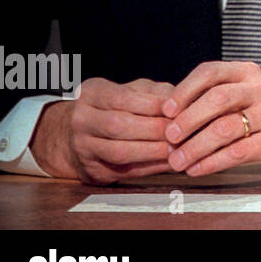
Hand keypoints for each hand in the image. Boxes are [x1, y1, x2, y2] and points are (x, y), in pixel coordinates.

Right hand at [29, 78, 176, 184]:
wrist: (77, 134)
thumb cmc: (115, 108)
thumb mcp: (131, 91)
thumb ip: (155, 92)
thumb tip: (183, 101)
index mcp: (92, 94)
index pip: (124, 98)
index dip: (153, 105)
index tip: (177, 109)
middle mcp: (82, 120)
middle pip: (120, 126)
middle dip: (155, 130)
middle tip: (182, 131)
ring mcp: (83, 147)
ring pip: (120, 151)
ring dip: (153, 152)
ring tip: (178, 148)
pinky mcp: (91, 170)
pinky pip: (124, 171)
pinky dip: (151, 167)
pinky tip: (169, 162)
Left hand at [163, 61, 260, 177]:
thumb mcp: (242, 95)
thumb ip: (212, 98)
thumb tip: (168, 115)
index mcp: (247, 73)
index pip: (210, 72)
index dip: (184, 90)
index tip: (166, 110)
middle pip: (217, 99)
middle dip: (188, 120)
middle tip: (169, 137)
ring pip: (225, 128)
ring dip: (195, 147)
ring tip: (177, 160)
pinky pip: (238, 152)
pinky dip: (212, 162)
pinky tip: (197, 169)